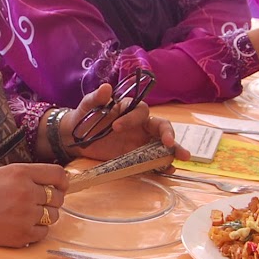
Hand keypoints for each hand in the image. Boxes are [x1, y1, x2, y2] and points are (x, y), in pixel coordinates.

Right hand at [0, 163, 68, 249]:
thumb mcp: (3, 173)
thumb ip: (28, 174)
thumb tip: (56, 181)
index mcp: (20, 173)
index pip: (57, 174)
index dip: (62, 181)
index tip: (60, 187)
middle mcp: (26, 192)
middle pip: (57, 197)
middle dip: (51, 200)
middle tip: (36, 203)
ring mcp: (26, 215)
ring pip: (53, 216)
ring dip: (44, 216)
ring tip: (26, 214)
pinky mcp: (23, 234)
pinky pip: (44, 232)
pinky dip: (35, 230)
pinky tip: (21, 225)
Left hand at [55, 83, 182, 162]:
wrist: (75, 137)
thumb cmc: (85, 117)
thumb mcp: (88, 106)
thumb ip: (97, 98)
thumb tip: (106, 88)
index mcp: (130, 109)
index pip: (140, 111)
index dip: (131, 119)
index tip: (115, 127)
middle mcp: (140, 124)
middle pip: (161, 126)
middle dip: (168, 134)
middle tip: (170, 143)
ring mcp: (140, 141)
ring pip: (161, 144)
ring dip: (173, 150)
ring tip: (183, 158)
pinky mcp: (136, 156)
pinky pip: (152, 159)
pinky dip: (161, 165)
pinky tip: (168, 170)